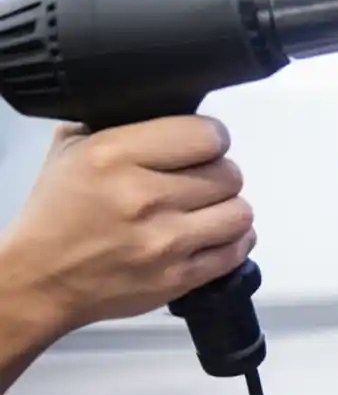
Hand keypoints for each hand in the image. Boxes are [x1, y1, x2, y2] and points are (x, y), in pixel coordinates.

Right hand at [0, 116, 254, 333]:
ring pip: (240, 213)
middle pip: (228, 174)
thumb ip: (119, 125)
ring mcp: (165, 241)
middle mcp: (144, 197)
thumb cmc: (57, 214)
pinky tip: (214, 236)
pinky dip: (233, 241)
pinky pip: (236, 252)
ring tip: (209, 210)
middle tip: (201, 182)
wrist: (41, 279)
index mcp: (115, 156)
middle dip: (219, 175)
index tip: (202, 146)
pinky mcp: (178, 277)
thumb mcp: (71, 150)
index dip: (210, 139)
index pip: (205, 135)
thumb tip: (168, 115)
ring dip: (229, 209)